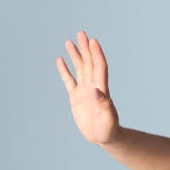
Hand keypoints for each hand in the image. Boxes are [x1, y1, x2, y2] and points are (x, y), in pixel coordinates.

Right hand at [56, 30, 119, 145]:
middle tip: (81, 33)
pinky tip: (60, 60)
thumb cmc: (109, 129)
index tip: (93, 41)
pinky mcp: (75, 97)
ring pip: (79, 68)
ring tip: (70, 41)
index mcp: (102, 88)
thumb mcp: (108, 118)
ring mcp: (84, 90)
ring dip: (75, 55)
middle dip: (85, 48)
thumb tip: (97, 91)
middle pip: (89, 63)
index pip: (99, 67)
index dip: (97, 54)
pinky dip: (65, 70)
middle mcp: (93, 86)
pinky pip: (69, 80)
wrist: (103, 137)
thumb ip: (104, 105)